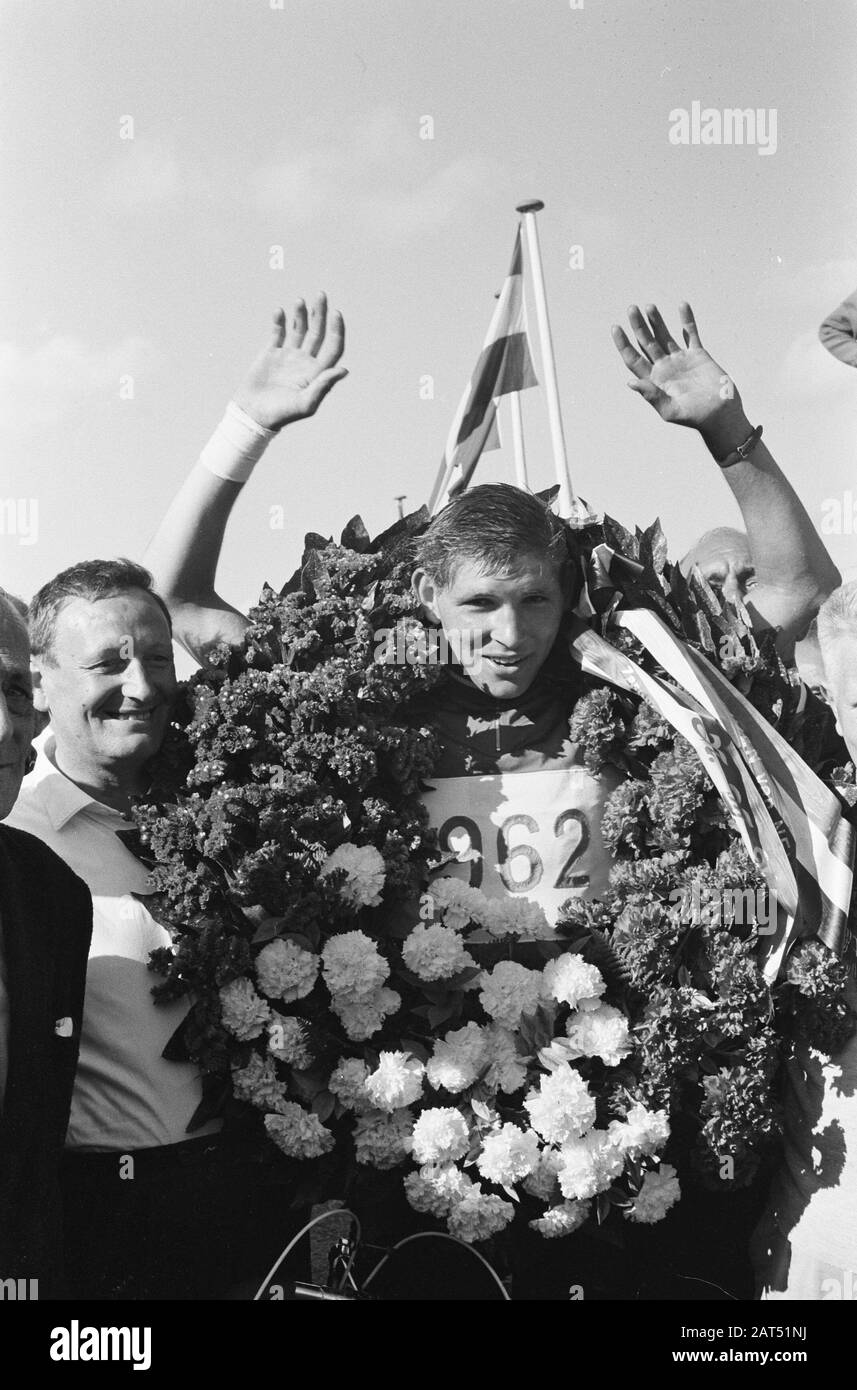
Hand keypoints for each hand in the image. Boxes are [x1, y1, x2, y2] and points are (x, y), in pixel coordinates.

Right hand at [233, 294, 347, 429]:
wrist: (253, 414)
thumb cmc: (281, 414)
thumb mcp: (306, 403)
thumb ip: (324, 385)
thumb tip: (344, 370)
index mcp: (317, 372)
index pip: (333, 347)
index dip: (337, 330)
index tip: (336, 313)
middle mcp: (305, 361)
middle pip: (318, 332)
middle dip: (320, 313)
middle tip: (321, 294)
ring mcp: (289, 356)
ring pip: (299, 329)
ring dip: (301, 314)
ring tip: (300, 300)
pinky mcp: (271, 353)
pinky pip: (278, 332)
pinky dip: (279, 321)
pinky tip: (280, 311)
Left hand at [611, 303, 744, 433]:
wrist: (720, 415)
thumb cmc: (694, 417)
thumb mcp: (669, 410)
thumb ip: (651, 396)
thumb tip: (630, 382)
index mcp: (654, 381)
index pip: (633, 359)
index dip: (623, 344)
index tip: (615, 327)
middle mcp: (664, 368)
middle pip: (646, 343)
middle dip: (638, 326)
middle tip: (632, 308)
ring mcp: (680, 360)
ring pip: (665, 335)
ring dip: (657, 321)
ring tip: (649, 306)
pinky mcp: (698, 355)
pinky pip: (691, 333)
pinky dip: (687, 320)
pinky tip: (682, 305)